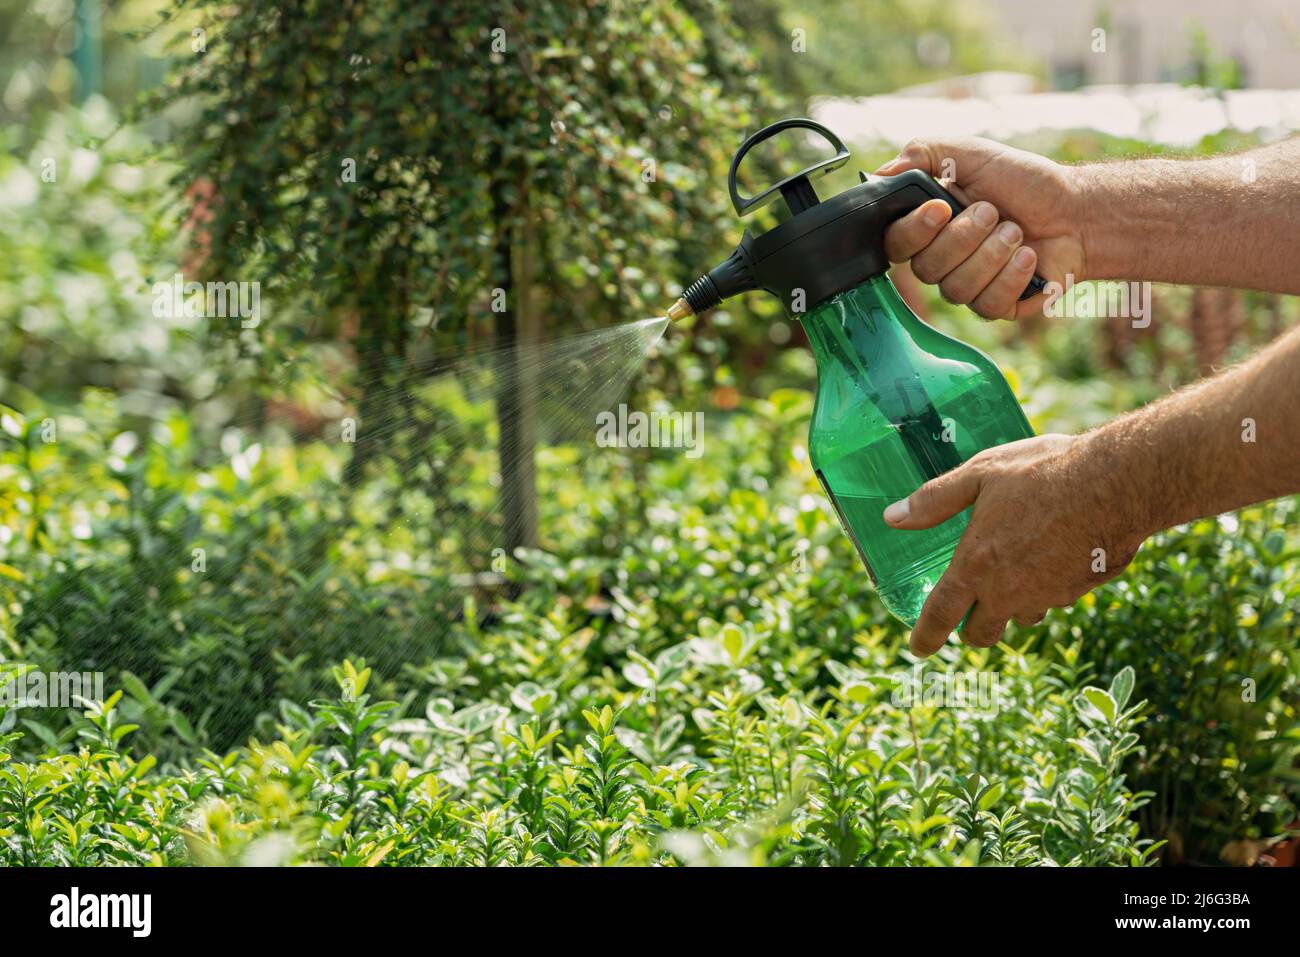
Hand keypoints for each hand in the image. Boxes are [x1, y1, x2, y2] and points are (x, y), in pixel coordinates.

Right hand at [877, 138, 1087, 320]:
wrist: (1075, 210)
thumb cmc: (1023, 182)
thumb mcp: (971, 154)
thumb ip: (924, 154)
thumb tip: (881, 174)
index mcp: (928, 227)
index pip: (895, 243)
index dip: (915, 230)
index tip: (942, 207)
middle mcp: (940, 261)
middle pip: (925, 269)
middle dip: (965, 237)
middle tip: (993, 211)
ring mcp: (966, 287)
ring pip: (956, 289)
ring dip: (992, 254)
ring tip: (1017, 231)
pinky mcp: (994, 306)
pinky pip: (986, 304)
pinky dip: (1011, 276)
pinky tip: (1029, 257)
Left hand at [882, 433, 1145, 656]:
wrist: (1118, 481)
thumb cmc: (1043, 472)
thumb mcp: (980, 474)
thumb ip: (934, 500)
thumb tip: (893, 518)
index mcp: (977, 566)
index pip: (942, 614)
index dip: (927, 635)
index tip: (919, 648)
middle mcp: (1010, 591)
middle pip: (983, 632)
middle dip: (972, 628)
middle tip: (970, 609)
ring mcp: (1049, 595)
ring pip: (1023, 615)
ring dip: (1013, 603)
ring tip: (1015, 569)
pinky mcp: (1081, 590)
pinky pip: (1056, 598)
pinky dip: (1048, 586)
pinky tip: (1055, 552)